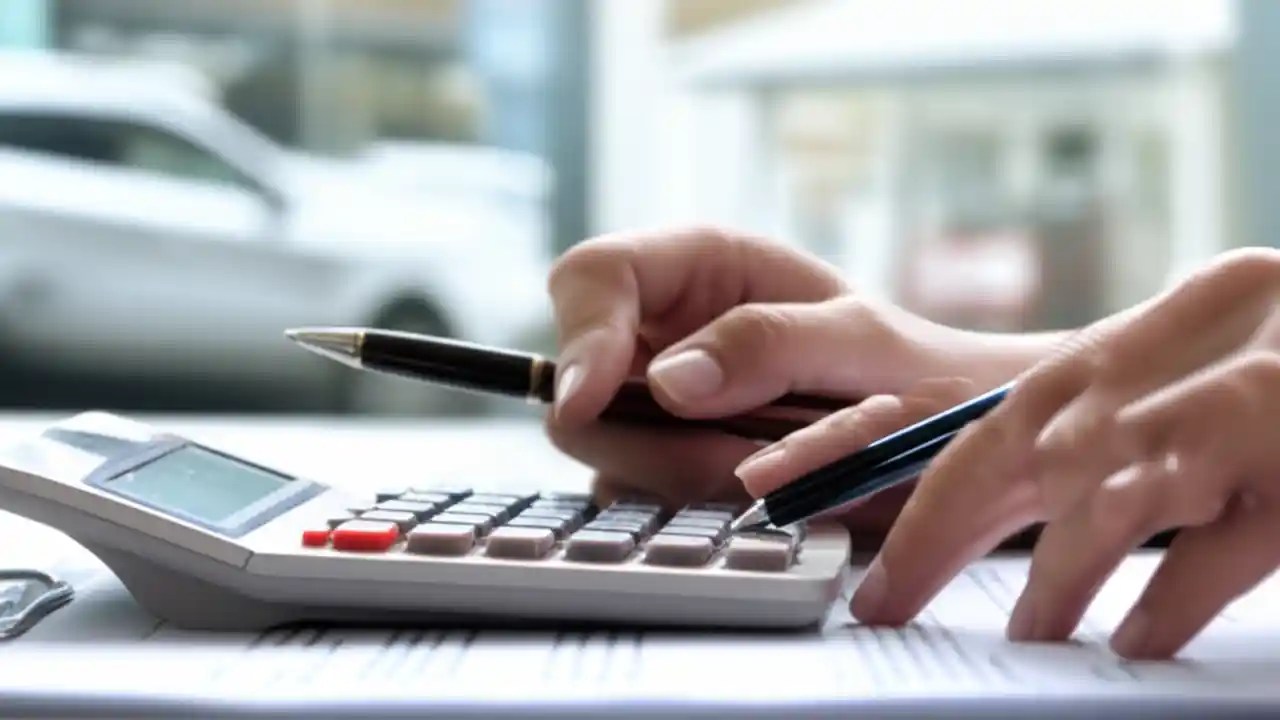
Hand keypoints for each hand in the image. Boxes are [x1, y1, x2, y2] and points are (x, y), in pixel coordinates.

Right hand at [543, 225, 1054, 522]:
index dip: (581, 335)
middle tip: (737, 463)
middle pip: (580, 386)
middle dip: (650, 439)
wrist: (941, 428)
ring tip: (778, 469)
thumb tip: (673, 382)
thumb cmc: (906, 362)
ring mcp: (656, 403)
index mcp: (694, 267)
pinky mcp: (667, 459)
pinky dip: (694, 504)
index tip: (593, 398)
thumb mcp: (858, 340)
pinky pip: (641, 494)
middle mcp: (660, 331)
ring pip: (607, 452)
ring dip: (682, 476)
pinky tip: (759, 489)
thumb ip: (771, 344)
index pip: (592, 278)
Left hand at [845, 247, 1279, 658]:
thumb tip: (1025, 491)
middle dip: (943, 535)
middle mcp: (1196, 358)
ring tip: (1025, 637)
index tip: (885, 568)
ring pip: (1118, 498)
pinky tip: (1137, 643)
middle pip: (1028, 452)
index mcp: (1159, 331)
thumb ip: (1121, 418)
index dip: (932, 497)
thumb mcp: (1207, 366)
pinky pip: (1231, 546)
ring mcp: (1262, 412)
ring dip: (1057, 581)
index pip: (1007, 417)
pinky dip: (1173, 600)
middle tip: (892, 607)